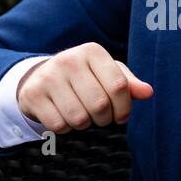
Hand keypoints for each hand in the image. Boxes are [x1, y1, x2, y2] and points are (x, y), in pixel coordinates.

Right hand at [17, 42, 153, 133]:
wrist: (40, 77)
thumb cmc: (83, 77)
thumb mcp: (107, 74)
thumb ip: (129, 83)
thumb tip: (148, 92)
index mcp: (92, 51)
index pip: (119, 86)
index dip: (124, 108)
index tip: (121, 115)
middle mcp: (69, 59)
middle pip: (100, 105)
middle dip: (104, 119)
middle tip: (100, 117)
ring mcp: (48, 76)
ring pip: (79, 118)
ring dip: (84, 124)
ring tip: (81, 114)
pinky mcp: (33, 94)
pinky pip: (59, 125)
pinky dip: (65, 128)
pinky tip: (63, 116)